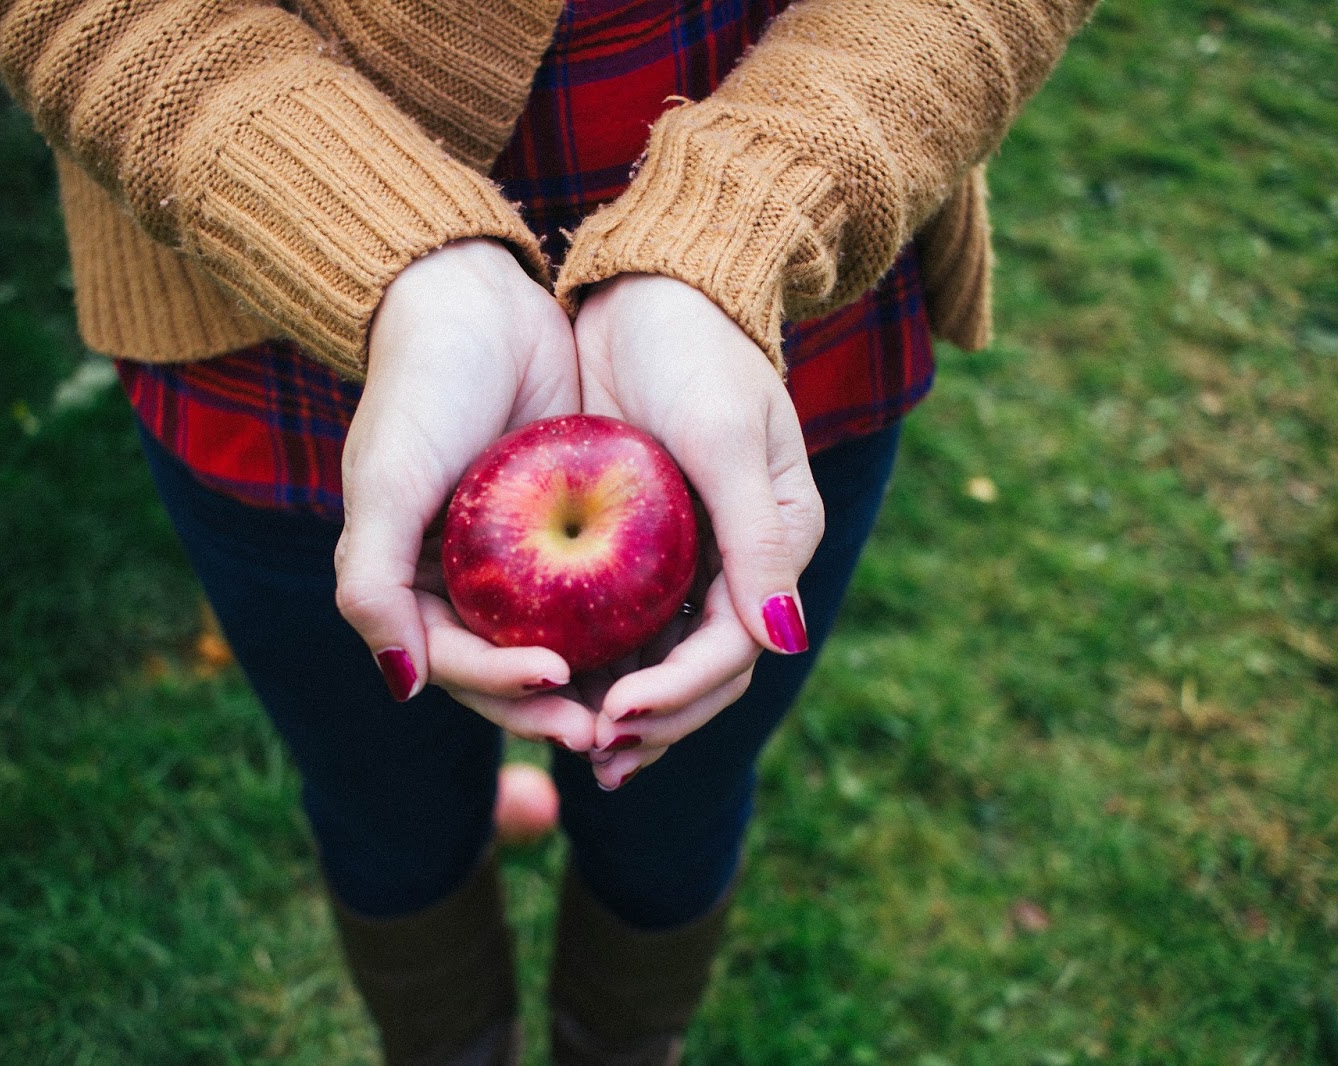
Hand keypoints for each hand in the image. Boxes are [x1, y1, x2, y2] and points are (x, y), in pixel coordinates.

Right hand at [335, 239, 595, 752]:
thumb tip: (401, 687)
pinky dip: (627, 623)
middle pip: (514, 672)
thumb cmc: (421, 389)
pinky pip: (602, 591)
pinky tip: (670, 640)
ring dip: (599, 682)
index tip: (558, 682)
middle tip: (611, 727)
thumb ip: (372, 586)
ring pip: (563, 643)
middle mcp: (465, 585)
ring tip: (646, 705)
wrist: (472, 297)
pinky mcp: (571, 525)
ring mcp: (520, 560)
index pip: (458, 665)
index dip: (504, 692)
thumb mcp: (386, 483)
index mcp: (413, 587)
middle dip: (557, 708)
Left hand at [571, 274, 825, 787]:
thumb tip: (786, 643)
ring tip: (572, 745)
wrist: (645, 285)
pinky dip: (595, 660)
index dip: (680, 692)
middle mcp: (739, 560)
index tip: (616, 714)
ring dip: (624, 708)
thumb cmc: (692, 349)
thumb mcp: (725, 436)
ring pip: (662, 657)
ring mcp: (689, 556)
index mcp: (778, 540)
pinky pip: (622, 621)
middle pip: (704, 670)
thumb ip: (755, 540)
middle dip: (653, 720)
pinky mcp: (639, 544)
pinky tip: (551, 687)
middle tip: (590, 754)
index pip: (735, 645)